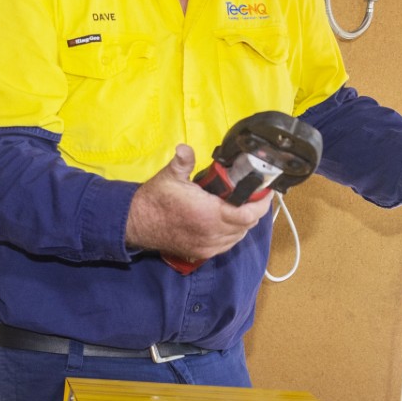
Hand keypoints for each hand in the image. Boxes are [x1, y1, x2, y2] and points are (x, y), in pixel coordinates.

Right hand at [125, 144, 271, 261]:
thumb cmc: (153, 200)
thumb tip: (185, 148)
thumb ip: (183, 161)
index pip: (248, 215)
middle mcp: (211, 233)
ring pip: (239, 237)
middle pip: (247, 226)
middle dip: (254, 211)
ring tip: (241, 207)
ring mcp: (207, 246)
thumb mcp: (169, 176)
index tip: (265, 192)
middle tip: (253, 195)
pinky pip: (227, 245)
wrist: (136, 223)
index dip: (261, 204)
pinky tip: (227, 221)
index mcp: (208, 214)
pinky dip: (232, 234)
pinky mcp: (201, 252)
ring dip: (243, 223)